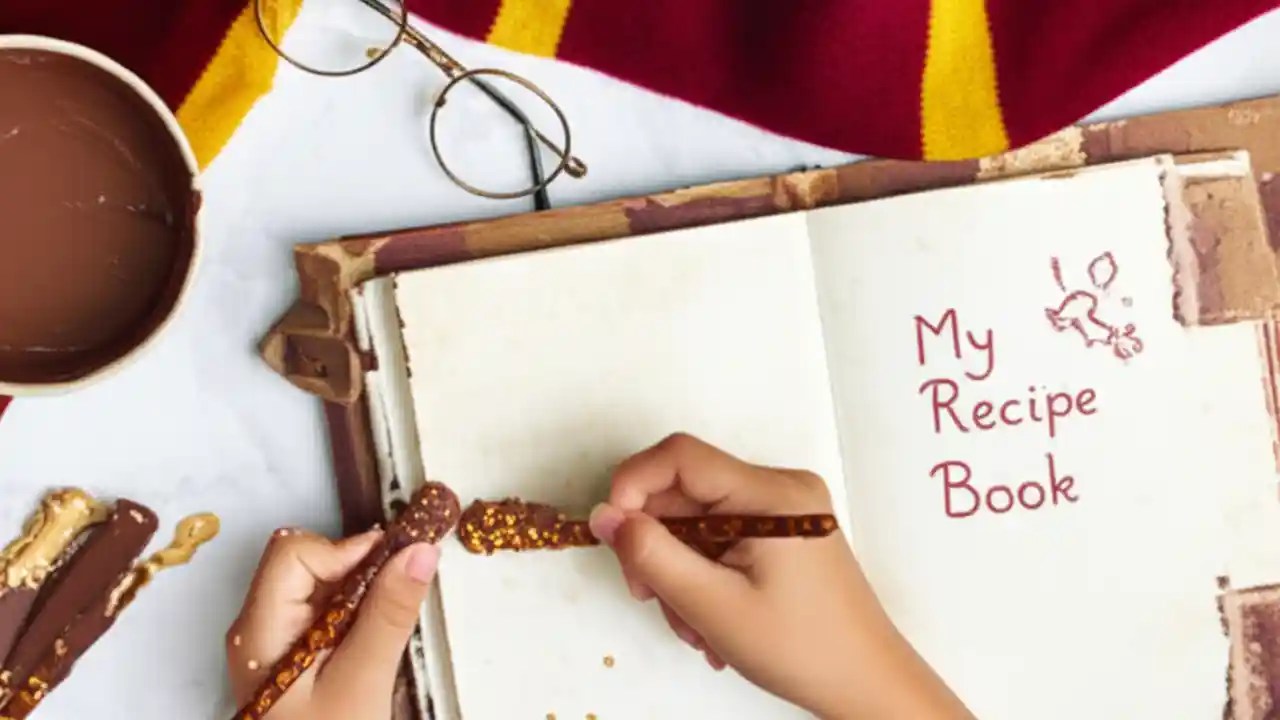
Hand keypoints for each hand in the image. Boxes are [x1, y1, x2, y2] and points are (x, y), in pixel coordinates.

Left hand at [226, 528, 439, 719]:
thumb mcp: (362, 683)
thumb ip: (388, 614)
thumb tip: (419, 550)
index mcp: (259, 630)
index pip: (296, 553)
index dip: (347, 551)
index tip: (395, 567)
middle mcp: (258, 628)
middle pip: (305, 561)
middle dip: (358, 567)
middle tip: (399, 593)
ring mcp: (273, 643)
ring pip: (318, 584)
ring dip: (361, 591)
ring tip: (387, 627)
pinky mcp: (293, 658)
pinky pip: (324, 612)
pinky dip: (355, 614)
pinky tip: (373, 644)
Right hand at [588, 433, 971, 719]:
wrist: (866, 684)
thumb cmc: (804, 649)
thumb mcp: (713, 605)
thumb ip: (651, 555)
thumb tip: (603, 515)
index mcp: (772, 494)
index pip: (680, 457)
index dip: (633, 486)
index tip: (614, 536)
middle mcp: (780, 488)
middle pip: (684, 492)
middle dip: (657, 546)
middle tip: (650, 598)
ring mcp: (783, 510)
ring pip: (696, 520)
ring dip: (678, 571)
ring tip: (694, 625)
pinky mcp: (781, 532)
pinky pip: (720, 537)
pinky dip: (703, 574)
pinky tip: (711, 619)